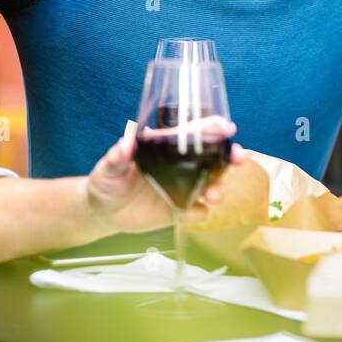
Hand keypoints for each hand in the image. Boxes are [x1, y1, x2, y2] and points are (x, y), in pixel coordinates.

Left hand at [84, 118, 243, 233]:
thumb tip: (124, 145)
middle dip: (230, 158)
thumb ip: (117, 157)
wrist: (103, 212)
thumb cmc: (106, 182)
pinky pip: (198, 211)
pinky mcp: (179, 210)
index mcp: (166, 149)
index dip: (212, 129)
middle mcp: (180, 167)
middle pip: (213, 159)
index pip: (193, 134)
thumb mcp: (108, 168)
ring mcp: (183, 188)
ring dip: (219, 188)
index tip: (227, 128)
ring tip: (214, 194)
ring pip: (212, 185)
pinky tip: (189, 213)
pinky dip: (198, 213)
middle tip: (238, 158)